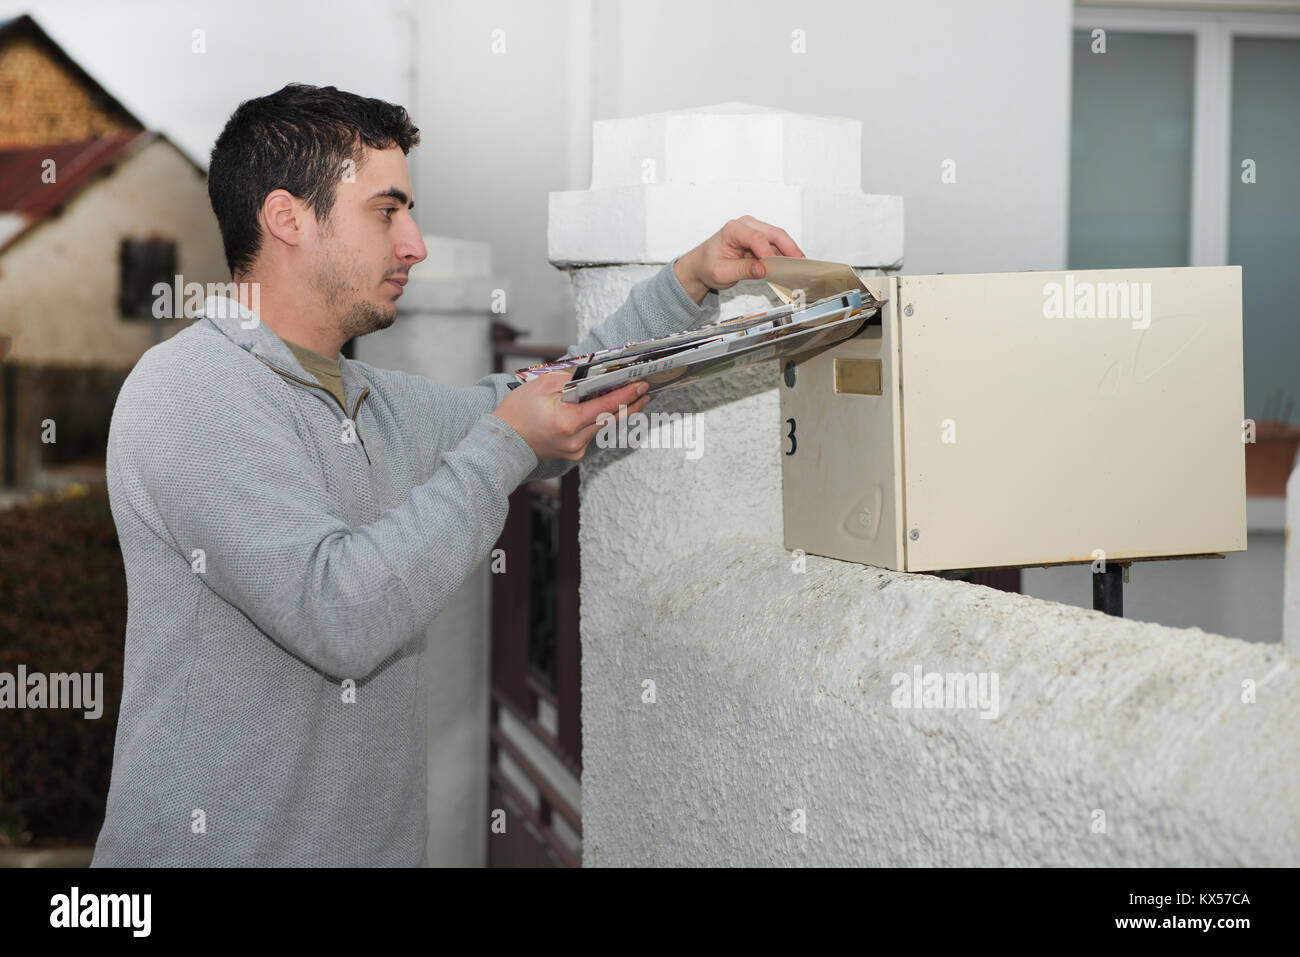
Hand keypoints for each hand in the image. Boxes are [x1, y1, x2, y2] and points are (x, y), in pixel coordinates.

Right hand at [492, 371, 650, 461]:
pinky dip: (600, 421)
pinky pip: (592, 434)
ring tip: (632, 399)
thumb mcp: (541, 385)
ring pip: (603, 427)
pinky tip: (606, 410)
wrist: (501, 442)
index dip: (626, 395)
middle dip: (630, 405)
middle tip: (645, 393)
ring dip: (617, 412)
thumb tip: (591, 377)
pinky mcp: (573, 453)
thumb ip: (570, 380)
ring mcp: (575, 450)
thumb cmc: (517, 413)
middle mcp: (576, 440)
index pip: (606, 406)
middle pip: (611, 419)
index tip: (640, 386)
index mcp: (568, 422)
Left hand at [673, 216, 805, 303]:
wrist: (703, 264)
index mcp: (732, 229)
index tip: (773, 267)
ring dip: (789, 251)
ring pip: (778, 237)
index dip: (767, 252)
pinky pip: (776, 244)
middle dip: (788, 248)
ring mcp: (754, 230)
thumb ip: (743, 270)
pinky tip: (790, 265)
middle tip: (799, 263)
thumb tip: (762, 270)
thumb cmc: (708, 265)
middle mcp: (745, 225)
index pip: (756, 237)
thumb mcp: (722, 273)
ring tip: (798, 266)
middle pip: (773, 233)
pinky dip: (784, 254)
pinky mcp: (761, 238)